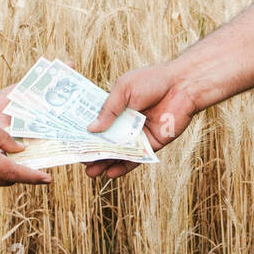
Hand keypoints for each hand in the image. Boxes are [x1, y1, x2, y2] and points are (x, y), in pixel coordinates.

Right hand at [84, 61, 196, 179]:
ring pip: (118, 152)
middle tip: (80, 162)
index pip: (97, 123)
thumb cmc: (153, 80)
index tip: (71, 144)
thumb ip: (108, 110)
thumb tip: (90, 129)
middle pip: (106, 141)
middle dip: (93, 152)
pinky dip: (124, 166)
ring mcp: (138, 134)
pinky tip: (111, 173)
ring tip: (91, 173)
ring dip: (105, 163)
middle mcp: (125, 122)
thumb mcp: (124, 89)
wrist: (182, 85)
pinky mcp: (152, 144)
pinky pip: (136, 158)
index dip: (85, 133)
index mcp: (117, 107)